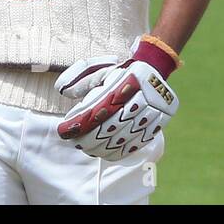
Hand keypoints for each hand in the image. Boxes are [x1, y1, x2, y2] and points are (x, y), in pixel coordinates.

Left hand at [54, 38, 179, 160]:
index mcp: (127, 80)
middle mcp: (143, 96)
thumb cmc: (119, 71)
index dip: (81, 122)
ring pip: (126, 136)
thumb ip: (81, 80)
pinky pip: (139, 142)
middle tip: (76, 143)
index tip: (64, 131)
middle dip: (91, 138)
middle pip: (113, 125)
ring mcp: (154, 111)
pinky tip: (106, 154)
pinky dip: (121, 151)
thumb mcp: (100, 69)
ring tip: (87, 150)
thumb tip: (63, 92)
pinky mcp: (160, 122)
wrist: (154, 70)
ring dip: (104, 147)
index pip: (100, 107)